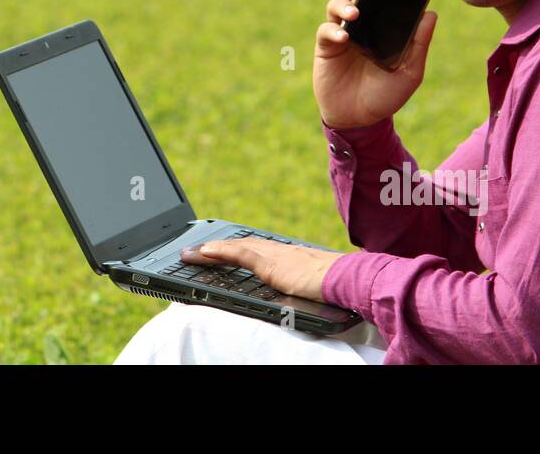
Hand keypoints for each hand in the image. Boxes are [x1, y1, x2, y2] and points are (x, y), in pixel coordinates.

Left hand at [179, 238, 346, 302]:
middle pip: (243, 245)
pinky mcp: (270, 263)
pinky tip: (204, 252)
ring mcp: (274, 255)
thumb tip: (304, 293)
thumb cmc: (339, 285)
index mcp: (291, 256)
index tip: (223, 251)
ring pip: (235, 247)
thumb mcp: (317, 285)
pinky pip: (238, 253)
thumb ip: (305, 285)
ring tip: (191, 253)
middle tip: (198, 251)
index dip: (238, 248)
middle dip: (219, 248)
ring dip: (211, 250)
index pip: (258, 249)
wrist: (347, 278)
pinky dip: (219, 251)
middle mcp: (280, 251)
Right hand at [313, 0, 436, 128]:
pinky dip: (333, 30)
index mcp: (380, 26)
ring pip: (335, 6)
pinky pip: (326, 31)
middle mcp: (360, 25)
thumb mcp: (409, 72)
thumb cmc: (385, 95)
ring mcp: (341, 35)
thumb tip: (431, 14)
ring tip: (354, 13)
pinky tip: (344, 37)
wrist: (360, 120)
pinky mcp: (326, 48)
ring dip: (343, 5)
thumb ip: (418, 44)